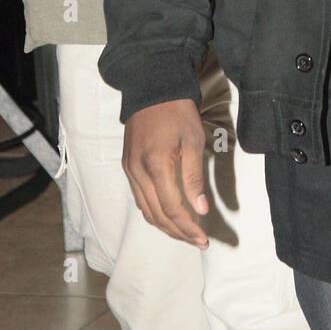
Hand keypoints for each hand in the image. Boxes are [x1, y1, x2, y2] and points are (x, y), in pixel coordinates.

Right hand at [123, 99, 209, 247]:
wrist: (152, 88)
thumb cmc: (178, 112)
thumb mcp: (193, 140)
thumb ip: (195, 177)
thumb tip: (200, 210)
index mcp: (155, 165)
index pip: (172, 209)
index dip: (188, 228)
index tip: (203, 239)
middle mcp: (137, 172)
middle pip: (157, 215)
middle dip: (178, 232)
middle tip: (197, 241)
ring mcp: (129, 169)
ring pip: (145, 210)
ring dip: (165, 226)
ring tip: (185, 233)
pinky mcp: (127, 166)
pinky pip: (139, 198)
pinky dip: (154, 212)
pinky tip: (168, 215)